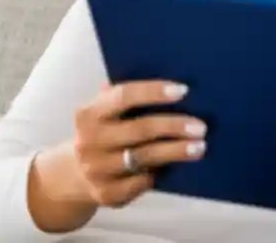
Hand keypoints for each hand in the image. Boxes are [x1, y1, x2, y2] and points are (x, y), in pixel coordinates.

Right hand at [49, 81, 206, 207]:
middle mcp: (88, 141)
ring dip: (175, 151)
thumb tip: (172, 80)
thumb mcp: (105, 111)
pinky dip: (158, 174)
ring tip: (199, 147)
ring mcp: (95, 169)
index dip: (154, 92)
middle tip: (201, 126)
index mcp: (89, 114)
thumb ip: (127, 96)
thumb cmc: (105, 132)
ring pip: (144, 157)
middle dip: (174, 126)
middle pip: (140, 129)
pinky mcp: (106, 193)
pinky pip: (140, 183)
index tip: (183, 91)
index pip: (124, 96)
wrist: (75, 174)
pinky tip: (174, 168)